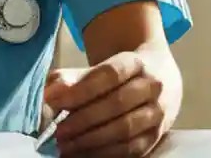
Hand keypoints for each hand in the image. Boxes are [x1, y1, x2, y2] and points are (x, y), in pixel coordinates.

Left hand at [43, 51, 177, 156]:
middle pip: (116, 104)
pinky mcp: (158, 136)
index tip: (54, 101)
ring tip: (66, 145)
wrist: (161, 77)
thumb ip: (72, 78)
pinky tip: (83, 153)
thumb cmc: (121, 73)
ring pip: (125, 130)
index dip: (80, 90)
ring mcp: (159, 113)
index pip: (108, 75)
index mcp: (137, 62)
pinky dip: (105, 153)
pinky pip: (132, 149)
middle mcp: (153, 87)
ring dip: (91, 140)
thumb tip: (49, 95)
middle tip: (57, 131)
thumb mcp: (99, 67)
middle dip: (82, 119)